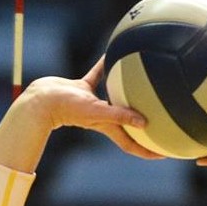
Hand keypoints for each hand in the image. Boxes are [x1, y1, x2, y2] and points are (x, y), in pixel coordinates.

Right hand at [11, 60, 157, 159]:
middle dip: (144, 125)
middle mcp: (102, 116)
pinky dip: (105, 66)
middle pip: (127, 123)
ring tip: (143, 81)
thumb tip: (145, 123)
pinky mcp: (82, 88)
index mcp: (107, 127)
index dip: (148, 151)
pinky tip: (114, 51)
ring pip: (115, 98)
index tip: (166, 153)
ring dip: (127, 93)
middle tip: (163, 118)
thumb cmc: (66, 108)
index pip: (131, 144)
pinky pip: (98, 75)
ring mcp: (92, 102)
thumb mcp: (96, 111)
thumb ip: (119, 116)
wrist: (40, 99)